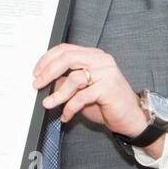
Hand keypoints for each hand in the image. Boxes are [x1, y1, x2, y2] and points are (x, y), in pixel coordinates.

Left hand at [31, 43, 148, 134]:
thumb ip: (67, 81)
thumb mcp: (82, 90)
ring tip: (48, 104)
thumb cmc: (106, 104)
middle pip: (67, 58)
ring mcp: (106, 73)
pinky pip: (81, 97)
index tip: (36, 72)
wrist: (131, 118)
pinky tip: (66, 116)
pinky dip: (70, 108)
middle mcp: (101, 60)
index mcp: (94, 56)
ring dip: (57, 94)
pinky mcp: (108, 89)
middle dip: (48, 72)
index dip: (47, 59)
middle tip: (37, 84)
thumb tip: (45, 80)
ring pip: (73, 78)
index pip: (65, 49)